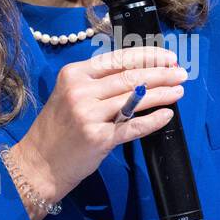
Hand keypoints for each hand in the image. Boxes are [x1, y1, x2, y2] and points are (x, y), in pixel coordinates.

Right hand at [10, 45, 187, 205]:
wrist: (38, 163)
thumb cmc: (57, 129)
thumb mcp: (69, 94)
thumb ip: (98, 82)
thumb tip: (138, 72)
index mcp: (74, 74)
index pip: (118, 59)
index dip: (147, 56)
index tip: (167, 57)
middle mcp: (81, 91)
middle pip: (131, 77)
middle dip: (161, 73)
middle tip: (181, 73)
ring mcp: (89, 115)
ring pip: (136, 98)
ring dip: (162, 94)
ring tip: (179, 91)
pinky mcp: (99, 138)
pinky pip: (134, 126)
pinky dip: (153, 120)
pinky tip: (167, 115)